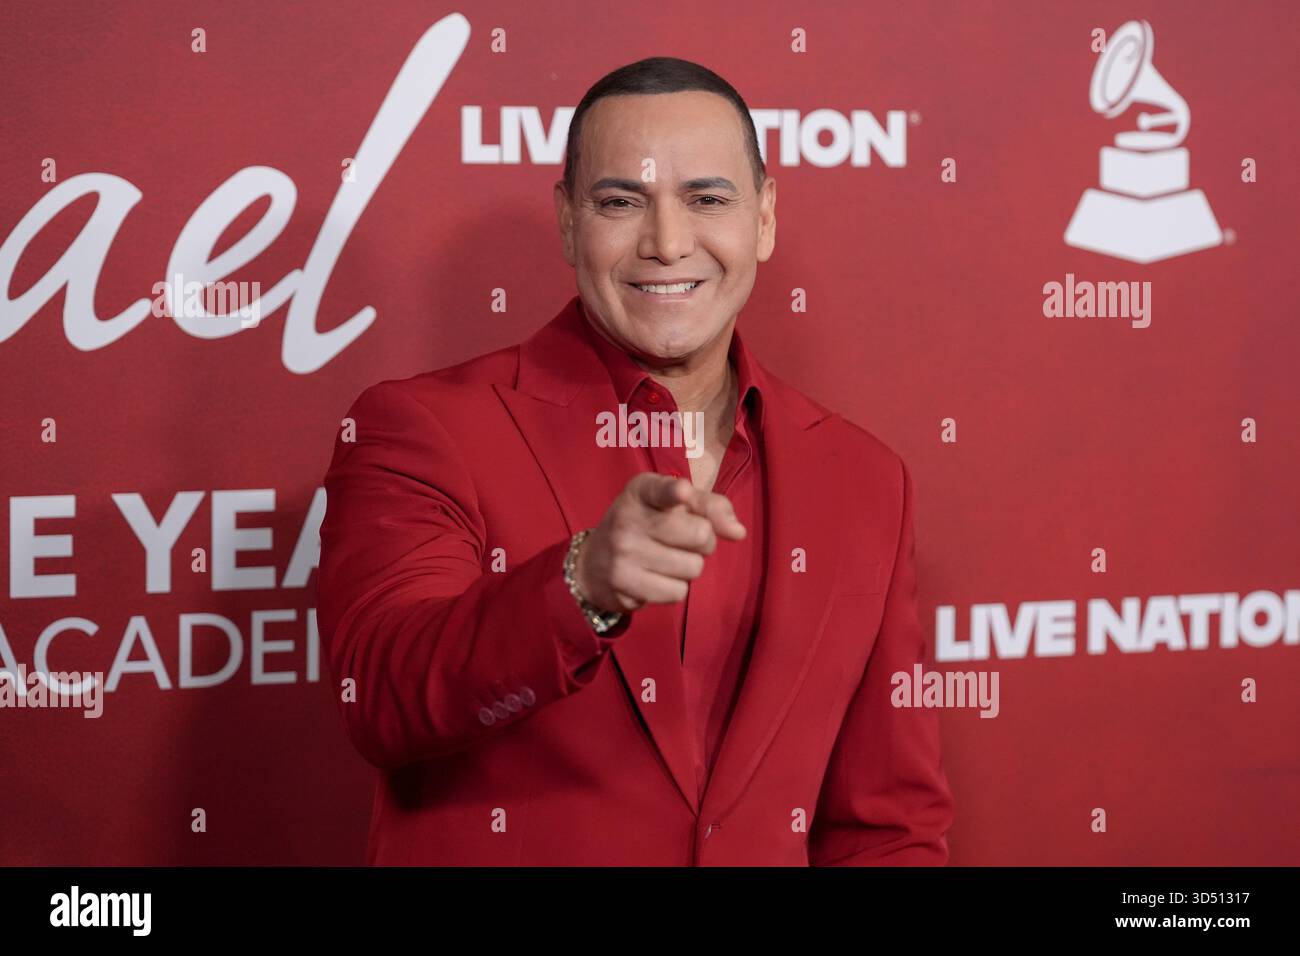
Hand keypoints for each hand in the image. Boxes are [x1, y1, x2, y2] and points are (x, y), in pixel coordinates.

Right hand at [574, 472, 746, 613]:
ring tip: (666, 559)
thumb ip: (711, 508)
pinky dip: (675, 588)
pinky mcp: (624, 586)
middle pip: (701, 535)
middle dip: (704, 541)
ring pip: (694, 568)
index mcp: (641, 490)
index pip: (662, 490)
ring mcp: (623, 554)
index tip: (682, 492)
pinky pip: (678, 592)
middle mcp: (628, 518)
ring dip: (689, 567)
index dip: (675, 493)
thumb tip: (739, 533)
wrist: (593, 563)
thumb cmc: (647, 525)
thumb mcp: (674, 504)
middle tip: (683, 540)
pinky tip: (655, 577)